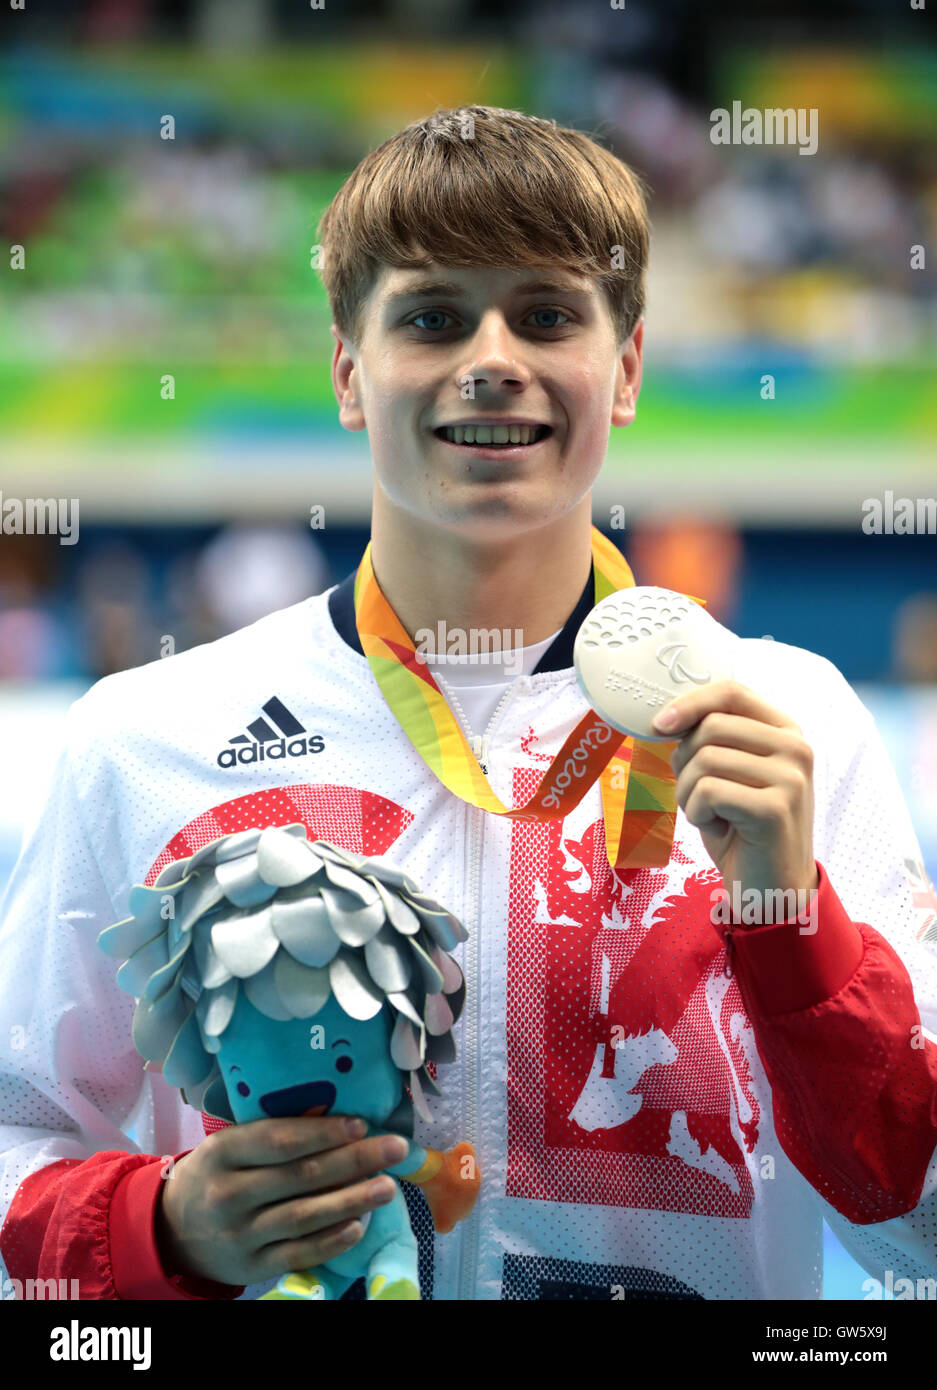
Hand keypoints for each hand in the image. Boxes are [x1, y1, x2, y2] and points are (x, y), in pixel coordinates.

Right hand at [155, 1116, 408, 1287]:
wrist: (172, 1231)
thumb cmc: (215, 1175)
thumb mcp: (230, 1145)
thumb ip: (273, 1132)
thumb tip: (329, 1111)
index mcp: (223, 1153)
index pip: (280, 1140)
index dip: (324, 1132)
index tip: (362, 1124)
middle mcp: (230, 1194)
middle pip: (301, 1176)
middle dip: (354, 1160)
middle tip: (395, 1149)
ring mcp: (240, 1235)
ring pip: (304, 1216)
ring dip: (352, 1200)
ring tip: (388, 1187)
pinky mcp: (251, 1267)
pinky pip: (298, 1254)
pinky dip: (331, 1241)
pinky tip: (359, 1226)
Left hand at [653, 680, 818, 906]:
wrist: (771, 889)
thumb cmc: (741, 829)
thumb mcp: (728, 775)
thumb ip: (710, 741)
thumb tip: (663, 717)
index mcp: (784, 730)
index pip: (730, 692)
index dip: (689, 703)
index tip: (658, 725)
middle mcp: (795, 747)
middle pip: (710, 727)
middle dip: (684, 762)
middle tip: (697, 795)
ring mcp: (791, 777)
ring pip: (705, 759)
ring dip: (688, 793)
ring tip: (709, 815)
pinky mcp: (775, 808)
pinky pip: (708, 791)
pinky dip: (698, 813)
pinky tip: (719, 829)